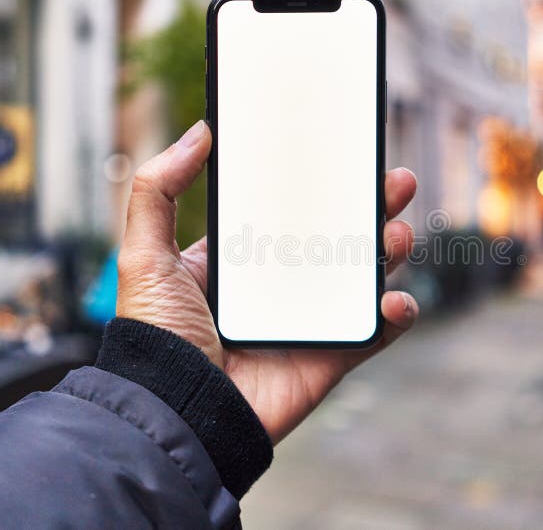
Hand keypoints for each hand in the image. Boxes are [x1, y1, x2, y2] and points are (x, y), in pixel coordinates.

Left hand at [116, 120, 417, 443]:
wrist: (178, 409)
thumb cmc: (158, 337)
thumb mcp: (144, 254)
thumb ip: (159, 190)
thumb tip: (197, 132)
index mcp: (245, 261)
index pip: (293, 214)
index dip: (323, 188)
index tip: (346, 158)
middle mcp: (281, 287)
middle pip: (340, 239)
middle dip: (373, 210)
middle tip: (396, 183)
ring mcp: (310, 321)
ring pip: (365, 278)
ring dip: (391, 252)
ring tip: (398, 234)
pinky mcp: (332, 356)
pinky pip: (376, 331)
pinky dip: (397, 313)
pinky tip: (393, 299)